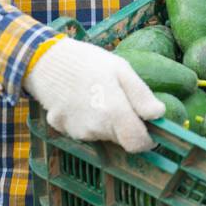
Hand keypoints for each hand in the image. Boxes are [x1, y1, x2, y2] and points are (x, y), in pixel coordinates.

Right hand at [23, 36, 164, 152]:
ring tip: (97, 94)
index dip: (147, 139)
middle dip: (125, 125)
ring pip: (102, 135)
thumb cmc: (89, 62)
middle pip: (120, 139)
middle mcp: (94, 129)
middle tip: (118, 98)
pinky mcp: (61, 130)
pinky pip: (83, 131)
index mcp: (113, 113)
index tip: (149, 127)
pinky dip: (87, 120)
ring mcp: (76, 132)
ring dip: (106, 122)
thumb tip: (159, 114)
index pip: (137, 144)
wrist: (46, 60)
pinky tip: (80, 100)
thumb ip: (141, 96)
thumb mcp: (121, 70)